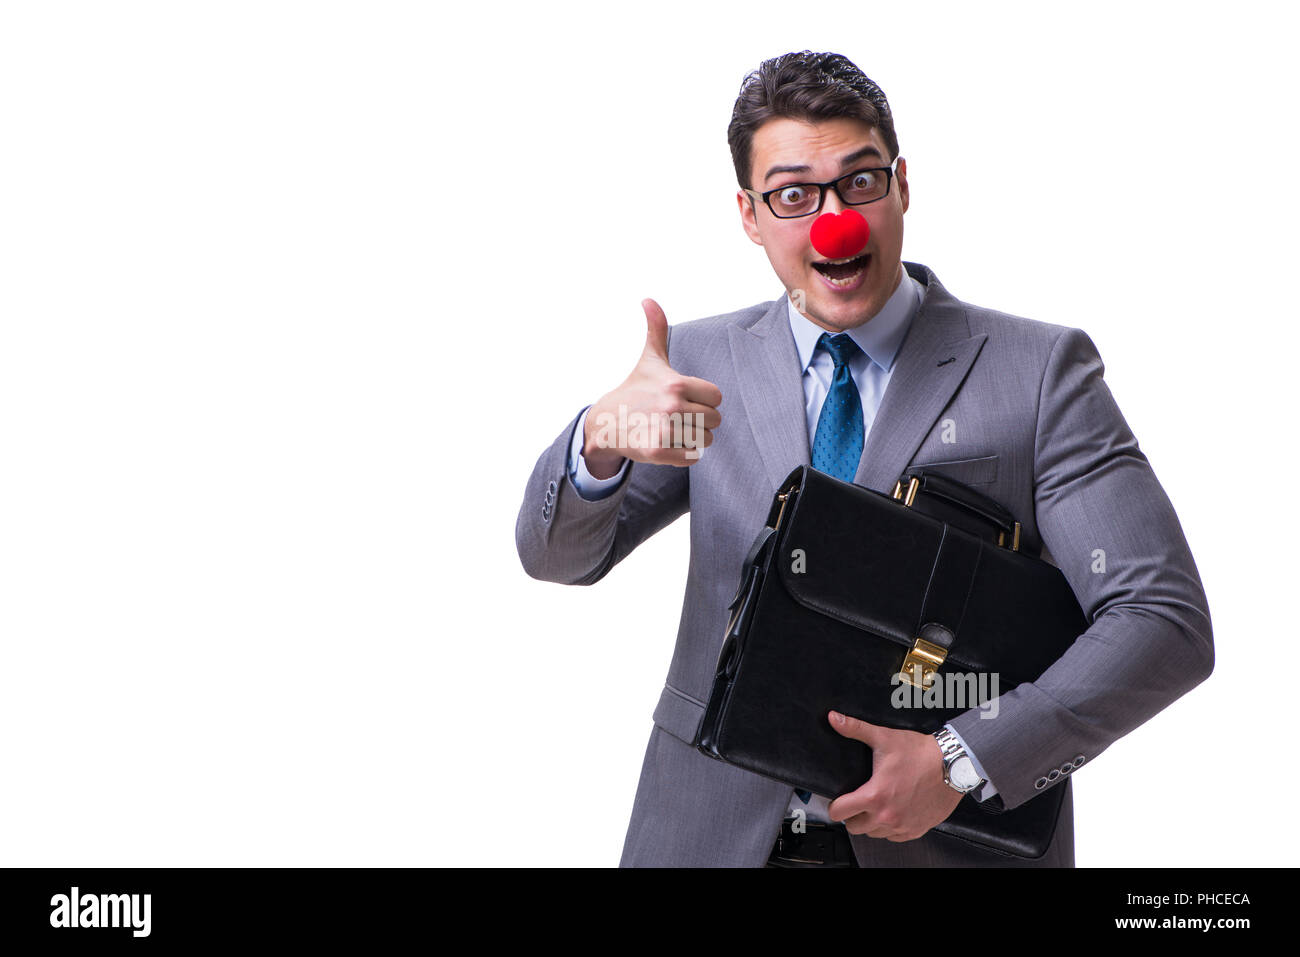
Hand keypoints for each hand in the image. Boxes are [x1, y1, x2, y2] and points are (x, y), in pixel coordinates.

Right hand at [582, 298, 722, 477]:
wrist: (604, 422)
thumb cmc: (634, 389)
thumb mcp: (648, 360)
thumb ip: (656, 330)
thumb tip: (648, 300)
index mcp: (676, 383)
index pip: (716, 397)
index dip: (704, 399)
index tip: (686, 399)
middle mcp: (672, 406)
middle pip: (714, 420)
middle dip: (701, 420)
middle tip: (678, 416)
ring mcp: (665, 430)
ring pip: (706, 439)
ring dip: (693, 437)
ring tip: (672, 429)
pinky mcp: (657, 452)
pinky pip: (692, 456)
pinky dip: (684, 454)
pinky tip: (668, 443)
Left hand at [825, 710, 963, 841]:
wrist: (952, 765)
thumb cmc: (920, 753)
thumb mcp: (884, 738)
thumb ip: (855, 728)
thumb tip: (834, 718)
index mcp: (875, 796)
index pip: (839, 813)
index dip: (835, 805)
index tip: (839, 800)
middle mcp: (887, 816)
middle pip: (854, 828)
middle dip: (852, 815)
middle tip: (857, 802)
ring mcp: (902, 826)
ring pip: (874, 834)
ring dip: (871, 823)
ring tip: (875, 806)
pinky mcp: (916, 830)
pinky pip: (894, 838)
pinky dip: (890, 828)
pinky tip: (892, 812)